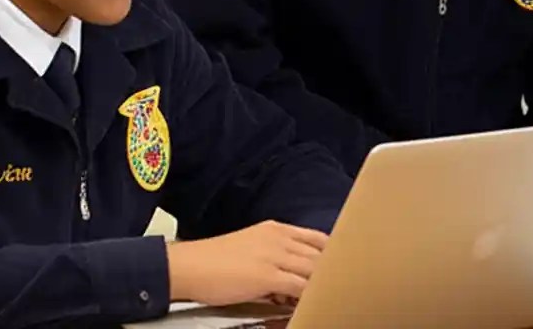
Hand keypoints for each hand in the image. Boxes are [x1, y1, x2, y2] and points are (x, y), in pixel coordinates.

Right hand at [167, 220, 327, 305]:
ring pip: (314, 269)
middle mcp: (279, 238)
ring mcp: (275, 255)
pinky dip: (310, 296)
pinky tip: (313, 303)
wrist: (189, 265)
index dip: (334, 254)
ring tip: (332, 295)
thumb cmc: (214, 260)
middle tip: (343, 285)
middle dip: (333, 270)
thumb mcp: (251, 245)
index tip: (343, 267)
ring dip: (324, 284)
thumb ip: (275, 254)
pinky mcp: (267, 275)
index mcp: (277, 229)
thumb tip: (291, 276)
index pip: (318, 239)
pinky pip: (300, 286)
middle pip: (321, 254)